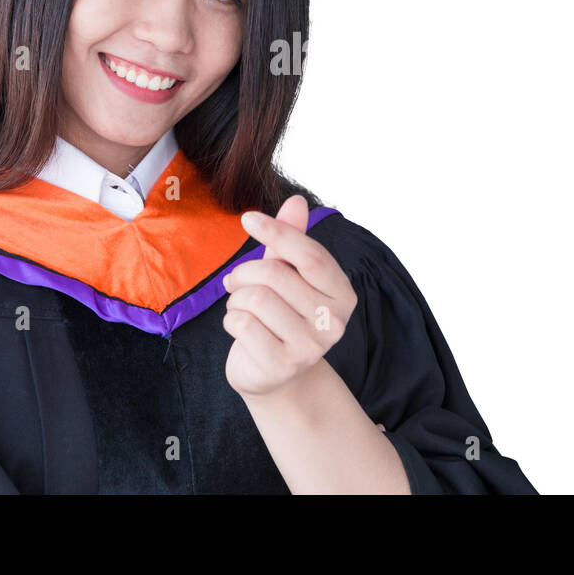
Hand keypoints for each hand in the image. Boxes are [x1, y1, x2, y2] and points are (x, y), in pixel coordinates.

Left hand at [222, 194, 357, 397]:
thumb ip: (290, 240)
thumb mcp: (286, 273)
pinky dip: (231, 321)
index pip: (310, 254)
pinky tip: (239, 329)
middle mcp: (334, 321)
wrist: (273, 373)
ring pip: (256, 299)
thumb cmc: (280, 315)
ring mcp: (312, 347)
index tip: (248, 218)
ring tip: (241, 308)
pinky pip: (243, 325)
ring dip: (237, 299)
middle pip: (276, 276)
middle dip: (244, 273)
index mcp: (342, 292)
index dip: (278, 231)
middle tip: (234, 281)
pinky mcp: (284, 365)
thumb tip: (296, 200)